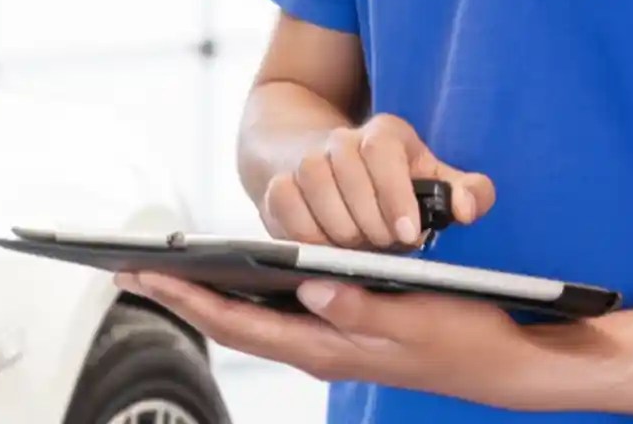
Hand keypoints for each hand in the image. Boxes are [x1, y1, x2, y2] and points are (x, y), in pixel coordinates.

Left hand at [115, 272, 588, 412]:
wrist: (505, 363)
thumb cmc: (464, 338)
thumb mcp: (413, 320)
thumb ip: (359, 305)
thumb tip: (309, 284)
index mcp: (323, 347)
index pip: (236, 322)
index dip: (186, 296)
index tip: (144, 273)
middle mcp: (314, 346)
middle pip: (228, 321)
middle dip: (177, 294)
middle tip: (127, 269)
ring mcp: (325, 341)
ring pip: (247, 319)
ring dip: (203, 294)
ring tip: (162, 269)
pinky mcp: (339, 330)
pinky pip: (273, 314)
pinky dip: (241, 294)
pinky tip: (228, 275)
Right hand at [261, 113, 495, 249]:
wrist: (324, 167)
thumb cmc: (389, 184)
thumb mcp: (433, 182)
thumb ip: (467, 193)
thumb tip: (466, 209)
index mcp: (384, 135)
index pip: (382, 151)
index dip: (394, 193)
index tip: (407, 233)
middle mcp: (340, 140)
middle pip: (348, 173)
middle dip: (369, 221)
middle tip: (383, 246)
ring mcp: (305, 160)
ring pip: (314, 185)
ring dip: (338, 226)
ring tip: (357, 247)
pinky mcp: (277, 185)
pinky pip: (285, 203)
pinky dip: (305, 231)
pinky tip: (325, 247)